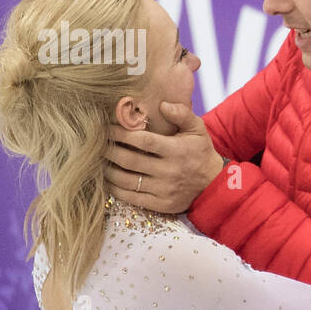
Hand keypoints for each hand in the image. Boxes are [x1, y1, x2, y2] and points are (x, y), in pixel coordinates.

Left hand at [104, 102, 223, 213]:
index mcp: (177, 151)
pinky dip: (115, 189)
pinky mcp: (161, 205)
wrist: (213, 185)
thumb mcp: (198, 130)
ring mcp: (164, 190)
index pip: (143, 141)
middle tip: (97, 143)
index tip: (107, 128)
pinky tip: (108, 180)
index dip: (122, 134)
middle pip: (130, 160)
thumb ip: (182, 114)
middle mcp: (170, 172)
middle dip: (109, 150)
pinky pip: (131, 198)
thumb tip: (163, 104)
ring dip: (108, 170)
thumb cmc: (200, 152)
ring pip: (126, 180)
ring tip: (99, 161)